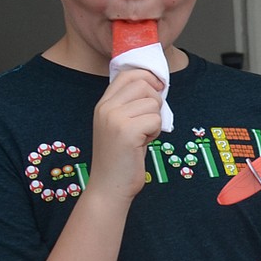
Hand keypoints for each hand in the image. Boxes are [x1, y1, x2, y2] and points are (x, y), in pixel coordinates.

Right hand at [90, 68, 164, 201]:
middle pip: (144, 84)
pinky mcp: (127, 131)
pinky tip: (143, 144)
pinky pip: (156, 120)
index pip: (128, 74)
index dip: (148, 78)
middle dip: (155, 102)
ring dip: (156, 121)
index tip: (157, 91)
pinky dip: (156, 133)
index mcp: (103, 104)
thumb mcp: (121, 124)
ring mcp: (114, 118)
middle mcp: (105, 108)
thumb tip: (157, 85)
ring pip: (153, 103)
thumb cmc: (121, 157)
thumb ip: (131, 104)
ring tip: (142, 136)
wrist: (109, 186)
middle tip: (147, 123)